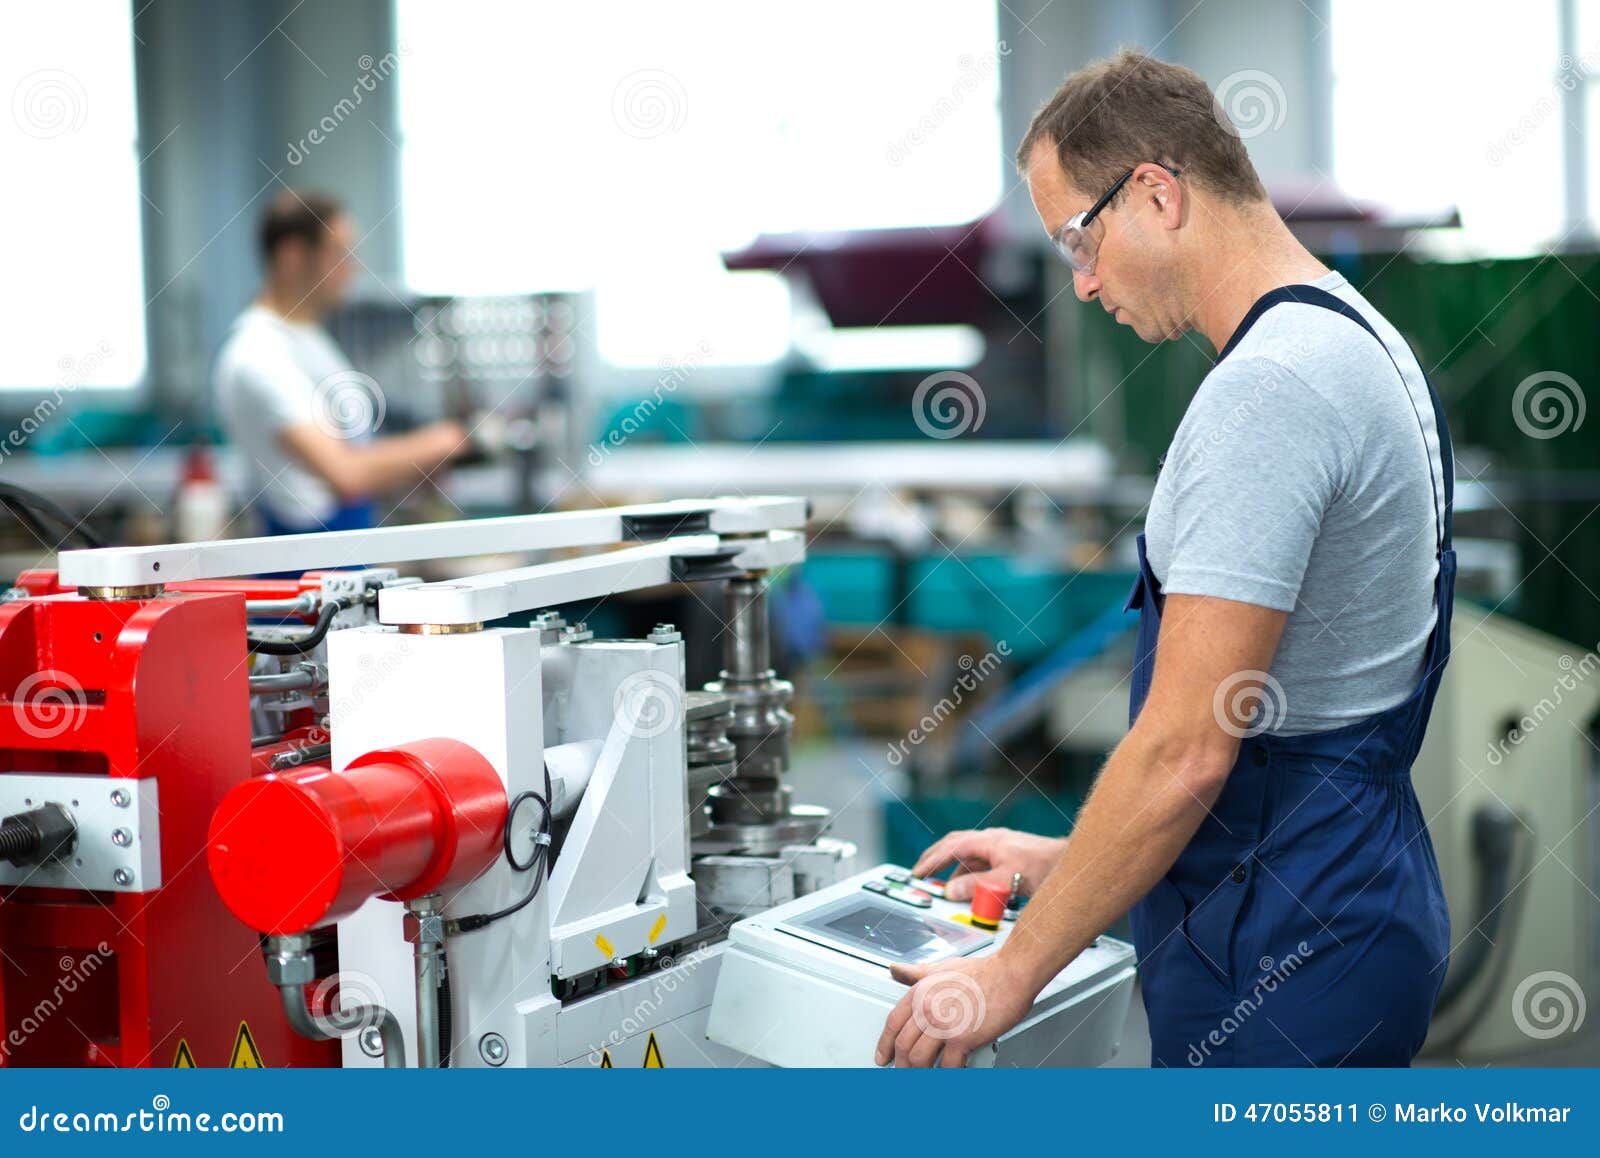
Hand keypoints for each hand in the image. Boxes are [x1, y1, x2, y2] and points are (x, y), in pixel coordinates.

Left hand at [874, 953, 1038, 1067]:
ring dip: (919, 1074)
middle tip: (902, 1073)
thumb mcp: (942, 967)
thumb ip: (917, 972)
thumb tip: (896, 970)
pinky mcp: (962, 1038)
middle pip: (903, 1045)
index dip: (885, 1044)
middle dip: (900, 1064)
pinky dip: (946, 1076)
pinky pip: (948, 1066)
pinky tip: (949, 1076)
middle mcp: (927, 1009)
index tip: (883, 1056)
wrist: (1009, 974)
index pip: (893, 1023)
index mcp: (920, 993)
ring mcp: (943, 1024)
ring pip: (919, 1059)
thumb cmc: (983, 971)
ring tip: (923, 1079)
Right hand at [912, 827, 1065, 901]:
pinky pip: (981, 863)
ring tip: (944, 885)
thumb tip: (950, 890)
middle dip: (936, 858)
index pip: (951, 848)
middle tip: (921, 872)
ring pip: (968, 854)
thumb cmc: (1043, 866)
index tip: (918, 874)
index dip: (932, 861)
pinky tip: (972, 888)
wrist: (1070, 862)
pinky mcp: (1009, 856)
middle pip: (955, 844)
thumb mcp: (1005, 880)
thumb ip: (977, 887)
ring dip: (954, 868)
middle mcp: (991, 841)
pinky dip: (970, 874)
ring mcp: (1000, 847)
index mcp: (987, 842)